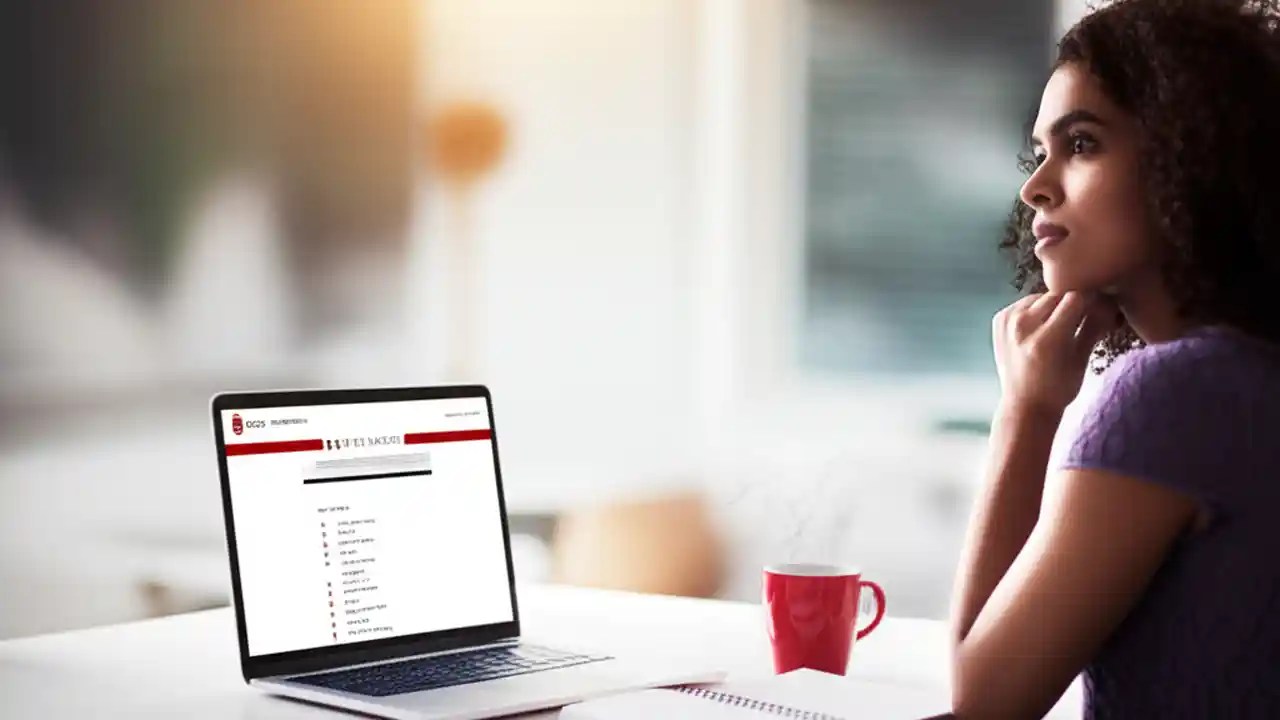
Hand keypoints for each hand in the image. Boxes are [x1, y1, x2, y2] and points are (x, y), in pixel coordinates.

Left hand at [992, 291, 1118, 415]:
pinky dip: (1035, 310)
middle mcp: (1022, 326)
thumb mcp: (1082, 360)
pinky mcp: (999, 320)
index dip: (1091, 302)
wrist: (1024, 405)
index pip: (1075, 299)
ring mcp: (1007, 322)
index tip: (1098, 310)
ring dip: (1053, 305)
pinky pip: (1024, 303)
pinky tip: (1040, 327)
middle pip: (1057, 295)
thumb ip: (1094, 326)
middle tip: (1080, 320)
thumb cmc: (1059, 388)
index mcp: (1046, 339)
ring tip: (1058, 326)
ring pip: (1040, 296)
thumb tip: (1110, 300)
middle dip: (1072, 303)